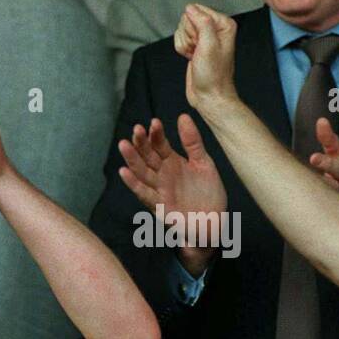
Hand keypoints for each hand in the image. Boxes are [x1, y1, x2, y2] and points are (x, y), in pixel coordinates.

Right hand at [118, 114, 226, 276]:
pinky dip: (133, 183)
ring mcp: (159, 189)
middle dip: (141, 143)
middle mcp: (163, 174)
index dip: (156, 134)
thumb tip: (183, 116)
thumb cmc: (209, 193)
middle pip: (148, 156)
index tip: (154, 122)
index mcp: (173, 161)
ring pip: (142, 172)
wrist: (214, 222)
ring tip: (124, 145)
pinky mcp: (158, 205)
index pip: (160, 144)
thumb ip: (193, 142)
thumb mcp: (204, 163)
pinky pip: (144, 193)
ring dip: (132, 159)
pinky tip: (124, 172)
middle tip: (137, 129)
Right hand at [175, 3, 238, 112]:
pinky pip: (179, 38)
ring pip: (182, 29)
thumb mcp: (209, 46)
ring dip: (184, 44)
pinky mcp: (195, 44)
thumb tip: (191, 9)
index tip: (200, 42)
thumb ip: (202, 23)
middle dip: (188, 36)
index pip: (197, 10)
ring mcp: (204, 36)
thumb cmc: (214, 76)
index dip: (194, 28)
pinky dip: (182, 48)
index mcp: (223, 24)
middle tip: (198, 50)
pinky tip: (192, 57)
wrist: (209, 94)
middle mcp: (214, 28)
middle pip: (187, 19)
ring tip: (196, 55)